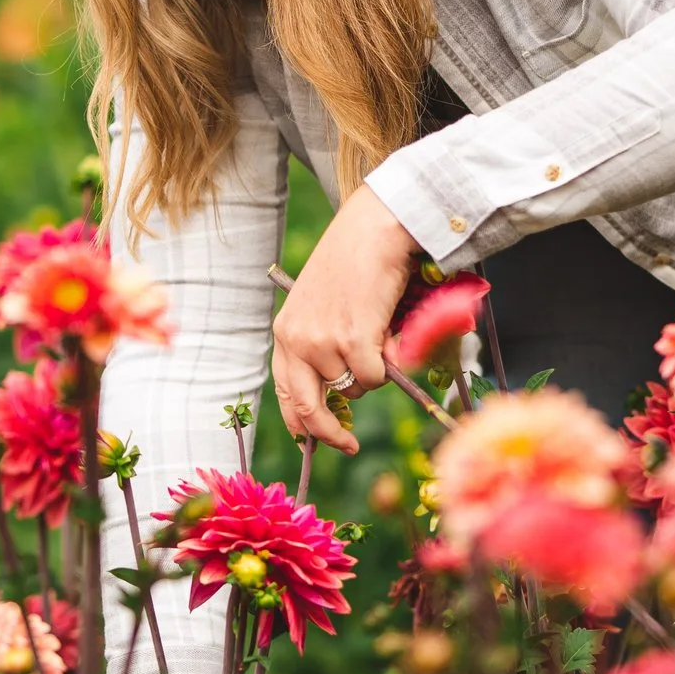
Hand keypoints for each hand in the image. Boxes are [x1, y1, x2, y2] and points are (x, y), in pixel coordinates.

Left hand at [271, 184, 422, 454]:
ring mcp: (323, 342)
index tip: (314, 440)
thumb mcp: (321, 306)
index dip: (300, 423)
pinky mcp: (352, 339)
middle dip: (329, 435)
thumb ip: (322, 346)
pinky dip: (390, 362)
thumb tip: (344, 394)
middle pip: (308, 409)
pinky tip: (389, 330)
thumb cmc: (354, 262)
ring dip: (374, 371)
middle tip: (349, 445)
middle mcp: (296, 340)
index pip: (285, 393)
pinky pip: (376, 376)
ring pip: (356, 387)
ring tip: (378, 331)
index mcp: (284, 333)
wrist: (374, 228)